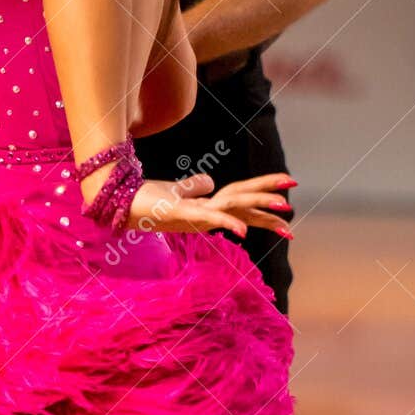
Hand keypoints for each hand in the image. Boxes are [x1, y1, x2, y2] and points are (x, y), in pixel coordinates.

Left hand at [126, 173, 295, 238]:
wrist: (120, 204)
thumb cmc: (148, 199)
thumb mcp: (176, 189)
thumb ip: (194, 186)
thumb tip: (210, 182)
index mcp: (208, 207)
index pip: (243, 197)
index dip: (265, 192)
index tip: (290, 187)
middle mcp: (205, 216)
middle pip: (244, 207)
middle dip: (269, 209)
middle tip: (293, 212)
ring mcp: (194, 217)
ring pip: (234, 211)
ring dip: (259, 211)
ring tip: (283, 212)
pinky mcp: (180, 215)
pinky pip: (208, 219)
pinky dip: (226, 223)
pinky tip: (243, 232)